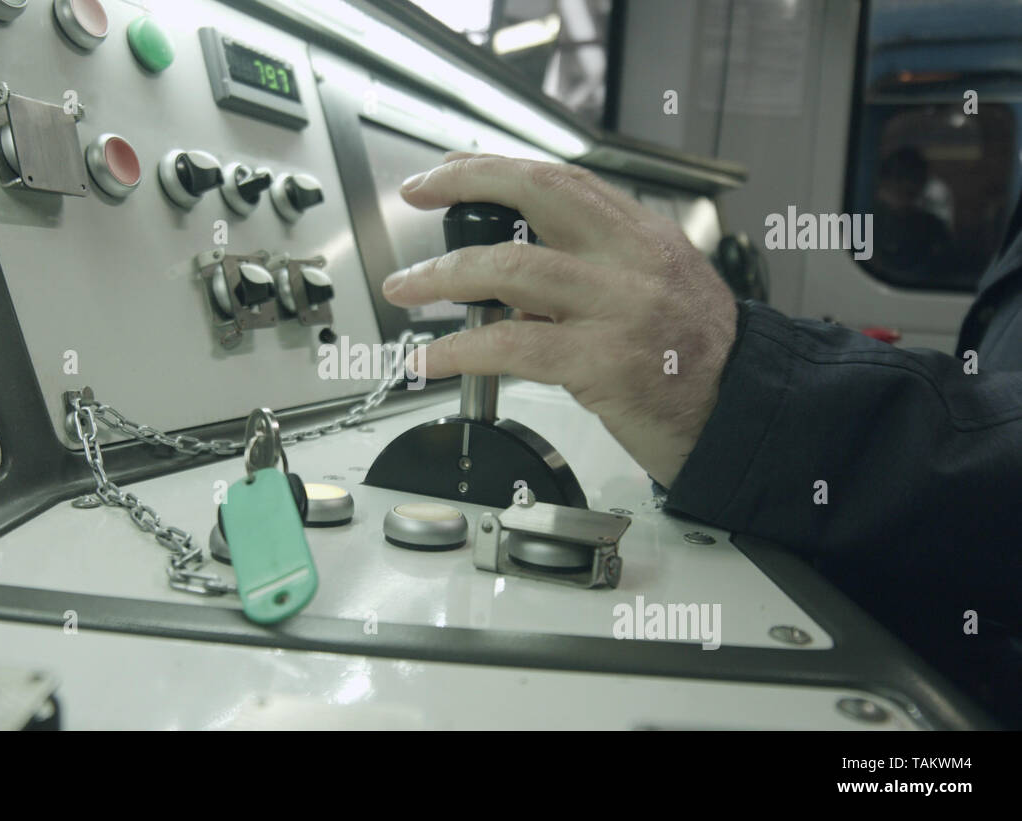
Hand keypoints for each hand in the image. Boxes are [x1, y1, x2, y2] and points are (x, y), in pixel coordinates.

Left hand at [382, 153, 737, 486]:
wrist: (743, 416)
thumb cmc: (695, 360)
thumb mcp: (652, 293)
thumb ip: (589, 274)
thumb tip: (509, 283)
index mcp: (644, 238)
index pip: (563, 180)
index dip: (498, 168)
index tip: (451, 170)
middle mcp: (633, 262)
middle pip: (537, 196)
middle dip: (465, 185)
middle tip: (418, 194)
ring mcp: (621, 310)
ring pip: (512, 271)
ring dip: (444, 277)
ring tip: (406, 289)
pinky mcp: (604, 364)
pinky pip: (512, 346)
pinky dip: (459, 350)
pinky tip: (431, 359)